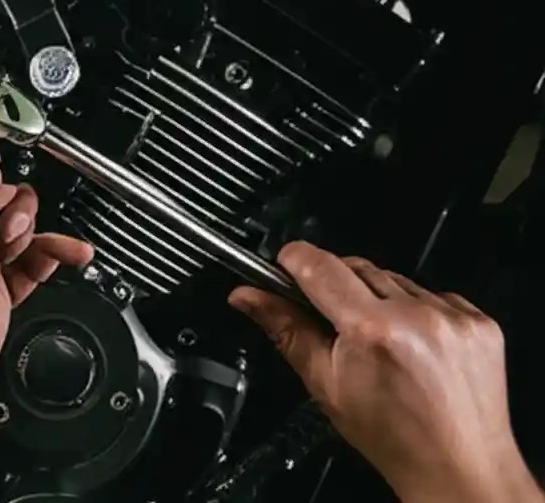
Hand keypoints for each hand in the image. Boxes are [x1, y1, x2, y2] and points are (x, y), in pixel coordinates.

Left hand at [0, 140, 92, 501]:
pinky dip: (56, 256)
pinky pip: (37, 263)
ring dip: (40, 231)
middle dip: (19, 206)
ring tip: (27, 246)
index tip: (7, 166)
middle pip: (6, 195)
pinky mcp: (2, 288)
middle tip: (9, 228)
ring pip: (26, 228)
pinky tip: (70, 254)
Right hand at [230, 242, 541, 502]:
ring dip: (377, 299)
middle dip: (336, 286)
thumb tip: (247, 297)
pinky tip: (410, 344)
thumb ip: (285, 330)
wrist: (457, 465)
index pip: (321, 266)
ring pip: (394, 279)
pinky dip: (415, 310)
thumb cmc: (391, 437)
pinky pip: (432, 294)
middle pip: (357, 267)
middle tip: (331, 323)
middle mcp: (417, 315)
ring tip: (378, 343)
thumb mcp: (324, 385)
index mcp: (372, 330)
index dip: (294, 260)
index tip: (283, 265)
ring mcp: (453, 316)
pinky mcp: (478, 320)